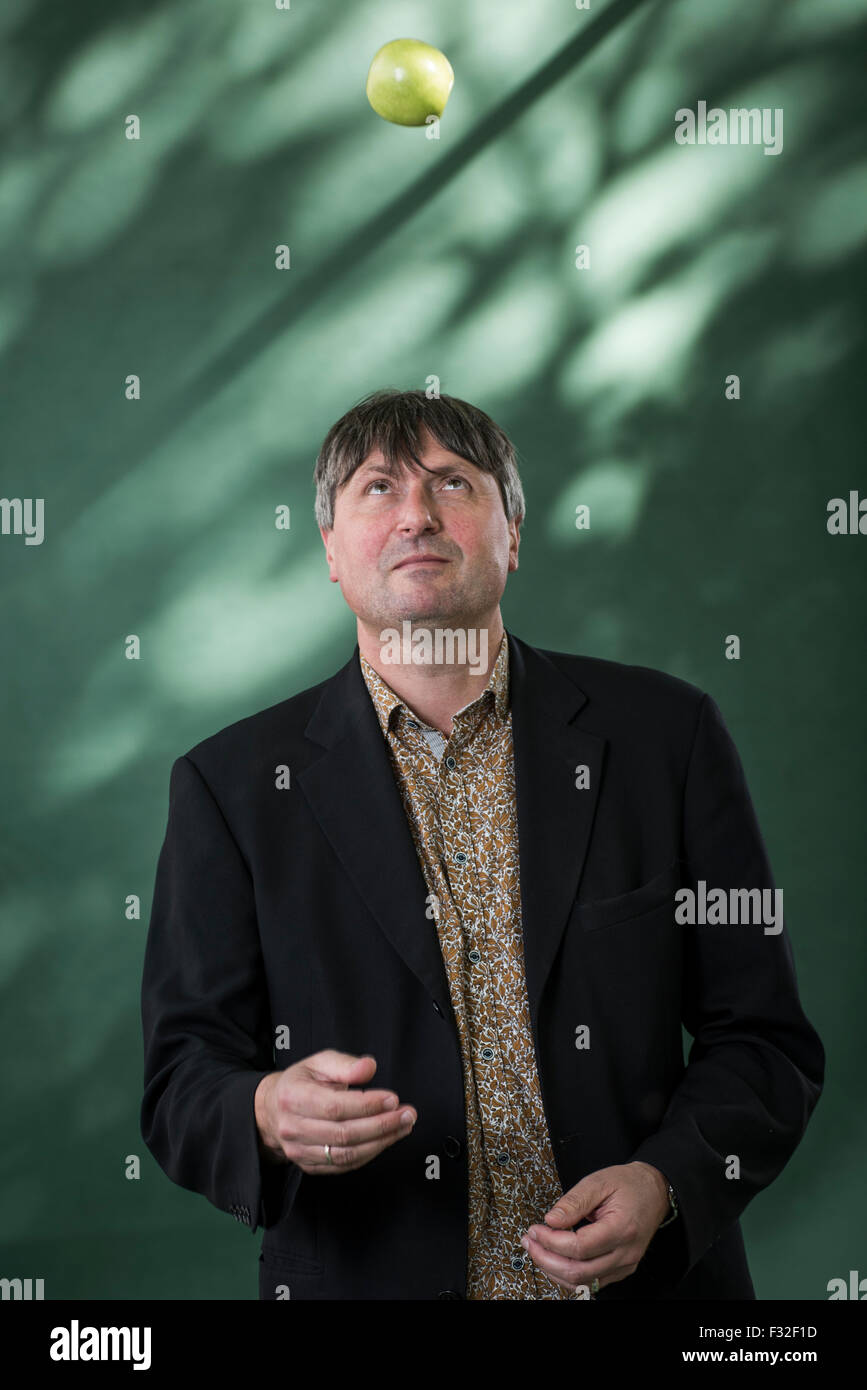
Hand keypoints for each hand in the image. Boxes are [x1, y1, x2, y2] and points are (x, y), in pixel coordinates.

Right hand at [254, 1050, 416, 1174]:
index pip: (335, 1107)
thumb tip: (369, 1067)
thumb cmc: (302, 1082)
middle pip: (343, 1134)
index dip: (367, 1105)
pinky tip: (386, 1140)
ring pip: (345, 1154)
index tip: (393, 1098)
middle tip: (407, 1115)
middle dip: (381, 1126)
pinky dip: (368, 1154)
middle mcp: (293, 1128)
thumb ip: (345, 1064)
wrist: (273, 1110)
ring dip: (380, 1142)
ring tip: (403, 1127)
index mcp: (294, 1097)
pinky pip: (343, 1166)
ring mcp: (299, 1150)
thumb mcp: (319, 1062)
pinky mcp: (308, 1165)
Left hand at [520, 1162, 670, 1294]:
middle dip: (547, 1260)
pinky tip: (555, 1259)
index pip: (580, 1247)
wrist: (654, 1190)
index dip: (552, 1242)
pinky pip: (591, 1281)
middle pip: (579, 1271)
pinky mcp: (621, 1269)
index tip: (535, 1230)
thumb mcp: (599, 1181)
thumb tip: (551, 1220)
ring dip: (555, 1270)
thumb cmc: (629, 1184)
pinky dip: (569, 1274)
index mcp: (622, 1228)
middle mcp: (626, 1252)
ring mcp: (625, 1264)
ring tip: (537, 1250)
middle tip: (530, 1242)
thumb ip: (574, 1201)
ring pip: (583, 1282)